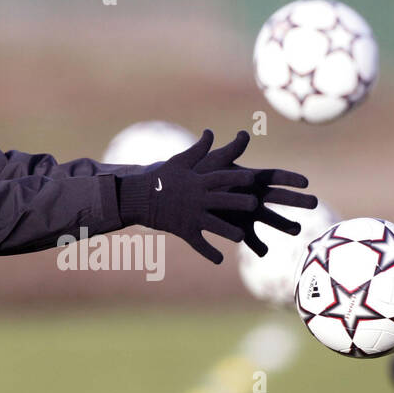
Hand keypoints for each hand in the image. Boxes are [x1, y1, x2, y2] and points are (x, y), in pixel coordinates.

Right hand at [116, 130, 257, 262]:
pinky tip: (220, 260)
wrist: (138, 197)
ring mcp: (190, 216)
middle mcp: (197, 199)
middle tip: (254, 204)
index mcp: (198, 181)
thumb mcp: (180, 161)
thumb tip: (211, 132)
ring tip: (242, 237)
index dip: (236, 177)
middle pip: (222, 201)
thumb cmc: (161, 177)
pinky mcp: (183, 230)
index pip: (220, 178)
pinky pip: (198, 244)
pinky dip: (208, 253)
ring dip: (228, 232)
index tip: (251, 178)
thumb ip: (199, 149)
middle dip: (238, 202)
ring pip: (214, 225)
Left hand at [203, 132, 316, 255]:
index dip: (291, 179)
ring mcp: (248, 214)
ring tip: (297, 229)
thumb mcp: (215, 162)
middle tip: (315, 203)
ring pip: (271, 220)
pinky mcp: (238, 228)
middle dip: (297, 201)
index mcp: (251, 179)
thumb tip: (244, 134)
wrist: (185, 196)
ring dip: (284, 224)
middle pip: (280, 198)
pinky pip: (251, 239)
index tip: (306, 182)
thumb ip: (230, 151)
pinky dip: (258, 246)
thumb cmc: (201, 174)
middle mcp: (254, 196)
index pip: (276, 177)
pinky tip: (264, 252)